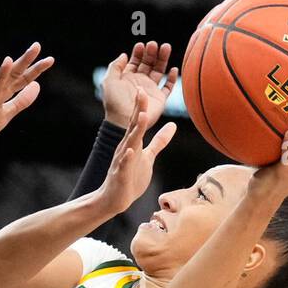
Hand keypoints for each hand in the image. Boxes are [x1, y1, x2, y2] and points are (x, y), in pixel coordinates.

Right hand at [0, 43, 53, 153]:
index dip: (35, 70)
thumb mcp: (7, 114)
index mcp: (3, 95)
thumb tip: (37, 85)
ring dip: (1, 74)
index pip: (22, 80)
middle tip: (36, 46)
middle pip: (11, 76)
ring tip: (9, 60)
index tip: (50, 59)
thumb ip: (21, 101)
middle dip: (23, 62)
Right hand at [96, 91, 176, 214]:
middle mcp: (126, 148)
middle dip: (138, 110)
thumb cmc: (131, 177)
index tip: (145, 88)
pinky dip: (127, 157)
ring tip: (142, 116)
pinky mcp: (121, 174)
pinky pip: (124, 165)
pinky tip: (130, 151)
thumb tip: (173, 125)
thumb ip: (159, 141)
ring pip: (130, 143)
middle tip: (141, 91)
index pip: (138, 121)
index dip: (142, 106)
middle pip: (133, 126)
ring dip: (136, 130)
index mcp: (133, 143)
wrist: (115, 199)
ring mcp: (122, 161)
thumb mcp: (148, 156)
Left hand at [102, 41, 178, 127]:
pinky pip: (168, 87)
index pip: (136, 61)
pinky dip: (172, 78)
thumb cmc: (114, 102)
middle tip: (153, 45)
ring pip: (159, 71)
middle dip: (151, 53)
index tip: (141, 45)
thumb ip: (115, 66)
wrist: (122, 120)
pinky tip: (173, 69)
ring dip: (163, 59)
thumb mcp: (109, 81)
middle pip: (149, 63)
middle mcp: (140, 82)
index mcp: (128, 78)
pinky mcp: (159, 99)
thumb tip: (124, 54)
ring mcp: (151, 90)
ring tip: (166, 47)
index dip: (139, 52)